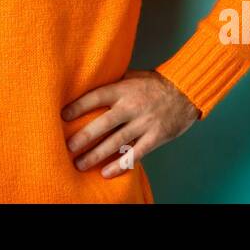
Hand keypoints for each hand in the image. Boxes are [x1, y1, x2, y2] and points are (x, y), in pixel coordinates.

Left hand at [61, 69, 200, 177]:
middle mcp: (132, 106)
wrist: (185, 91)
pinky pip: (135, 154)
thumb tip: (88, 85)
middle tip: (68, 147)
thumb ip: (113, 83)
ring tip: (80, 164)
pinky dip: (120, 165)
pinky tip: (106, 173)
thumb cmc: (155, 83)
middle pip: (103, 124)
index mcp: (124, 89)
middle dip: (84, 137)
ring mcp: (144, 123)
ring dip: (96, 155)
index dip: (78, 106)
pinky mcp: (155, 137)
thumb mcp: (132, 76)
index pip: (96, 97)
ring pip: (116, 142)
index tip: (63, 116)